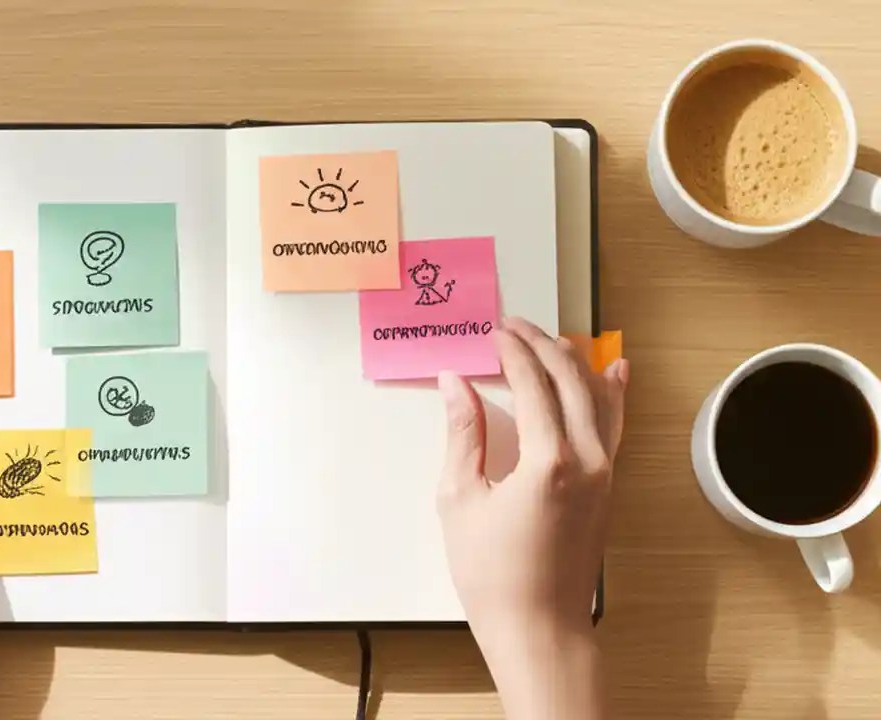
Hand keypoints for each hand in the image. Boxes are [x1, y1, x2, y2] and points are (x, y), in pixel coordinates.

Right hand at [437, 317, 626, 719]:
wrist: (539, 627)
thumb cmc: (492, 574)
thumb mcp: (460, 499)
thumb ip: (462, 434)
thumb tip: (454, 384)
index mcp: (547, 461)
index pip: (532, 384)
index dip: (511, 352)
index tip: (493, 333)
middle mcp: (587, 459)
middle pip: (570, 380)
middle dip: (541, 346)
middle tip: (513, 327)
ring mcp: (605, 472)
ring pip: (599, 397)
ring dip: (574, 362)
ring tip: (550, 339)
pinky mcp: (609, 486)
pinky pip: (615, 425)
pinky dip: (613, 393)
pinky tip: (616, 371)